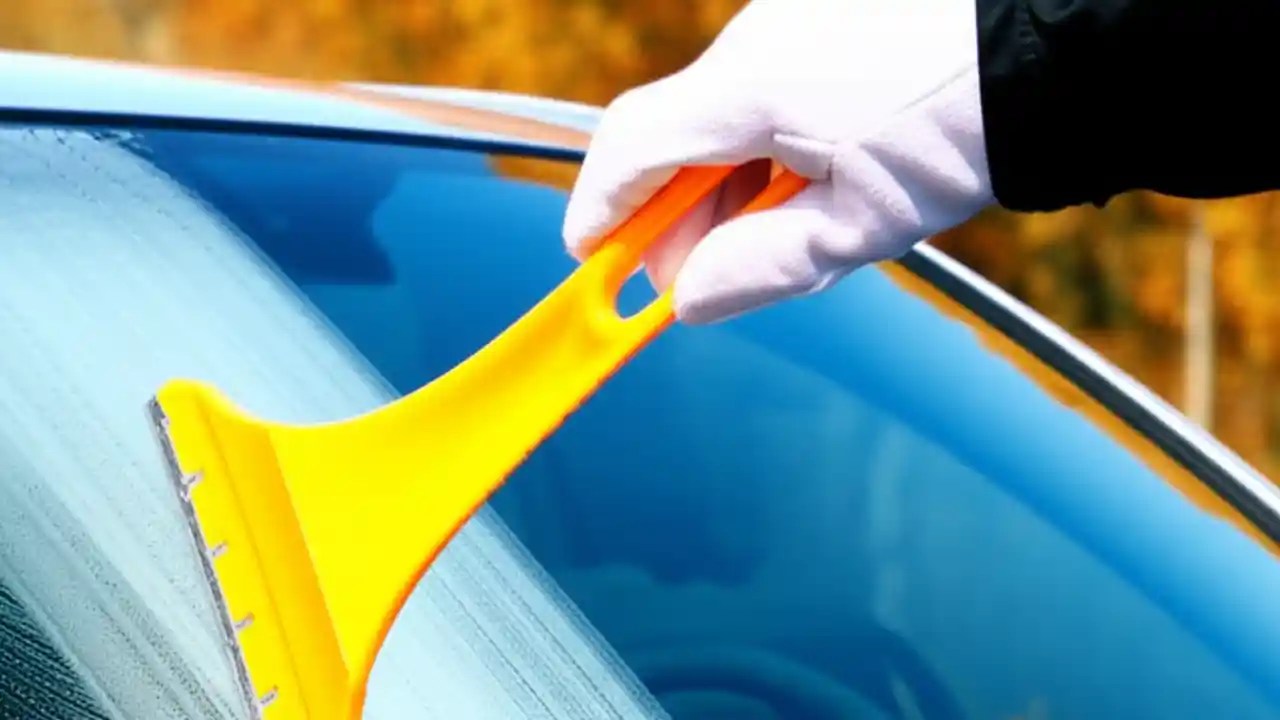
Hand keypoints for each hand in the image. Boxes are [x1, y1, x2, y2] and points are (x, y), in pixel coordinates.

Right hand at [562, 0, 994, 323]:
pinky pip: (756, 91)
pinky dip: (758, 146)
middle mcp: (751, 42)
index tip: (588, 261)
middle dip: (670, 217)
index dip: (596, 209)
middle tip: (697, 281)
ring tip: (777, 232)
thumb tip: (688, 300)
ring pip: (714, 118)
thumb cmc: (962, 130)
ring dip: (720, 185)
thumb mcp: (861, 223)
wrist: (1050, 48)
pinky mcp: (813, 23)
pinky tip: (805, 180)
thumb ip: (761, 268)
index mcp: (750, 88)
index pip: (628, 146)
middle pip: (668, 140)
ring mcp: (782, 25)